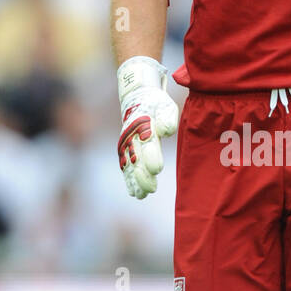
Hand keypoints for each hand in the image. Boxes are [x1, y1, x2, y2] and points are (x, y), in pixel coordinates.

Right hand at [117, 56, 178, 199]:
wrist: (137, 95)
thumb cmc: (156, 103)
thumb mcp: (165, 105)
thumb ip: (167, 118)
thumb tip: (165, 131)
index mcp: (145, 127)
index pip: (148, 145)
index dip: (151, 157)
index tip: (156, 170)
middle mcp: (133, 137)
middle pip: (137, 159)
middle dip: (143, 175)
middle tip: (151, 189)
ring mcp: (127, 144)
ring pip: (129, 166)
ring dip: (135, 181)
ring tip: (141, 195)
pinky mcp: (124, 149)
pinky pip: (125, 166)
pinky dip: (128, 179)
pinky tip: (134, 192)